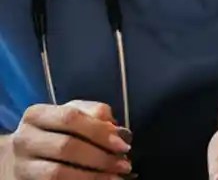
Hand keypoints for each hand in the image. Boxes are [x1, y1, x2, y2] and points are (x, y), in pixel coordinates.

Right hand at [8, 101, 131, 179]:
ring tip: (116, 178)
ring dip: (92, 176)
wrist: (25, 158)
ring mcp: (21, 165)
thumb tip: (117, 132)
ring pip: (57, 172)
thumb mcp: (75, 115)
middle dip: (100, 157)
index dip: (99, 131)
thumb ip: (96, 115)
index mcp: (36, 115)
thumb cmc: (58, 131)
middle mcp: (23, 139)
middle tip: (124, 165)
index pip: (69, 118)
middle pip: (65, 146)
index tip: (124, 145)